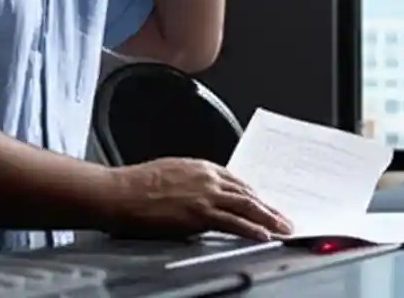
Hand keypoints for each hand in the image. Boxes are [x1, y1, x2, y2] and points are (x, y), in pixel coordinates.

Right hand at [107, 158, 291, 240]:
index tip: (263, 204)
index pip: (236, 182)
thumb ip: (190, 182)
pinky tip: (263, 235)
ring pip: (246, 207)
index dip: (253, 196)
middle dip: (267, 207)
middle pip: (247, 194)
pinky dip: (251, 229)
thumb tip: (198, 195)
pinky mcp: (200, 214)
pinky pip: (233, 223)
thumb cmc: (136, 184)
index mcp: (201, 167)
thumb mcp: (170, 172)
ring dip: (268, 219)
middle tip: (283, 218)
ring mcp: (205, 196)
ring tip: (283, 228)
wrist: (120, 192)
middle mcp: (208, 178)